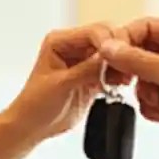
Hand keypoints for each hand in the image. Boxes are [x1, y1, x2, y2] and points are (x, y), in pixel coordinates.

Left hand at [0, 23, 127, 158]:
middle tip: (124, 69)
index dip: (109, 42)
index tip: (117, 57)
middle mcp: (73, 47)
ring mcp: (84, 61)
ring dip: (121, 65)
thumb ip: (87, 69)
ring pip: (112, 54)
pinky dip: (119, 76)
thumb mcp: (62, 84)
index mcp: (59, 41)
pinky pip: (113, 69)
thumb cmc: (35, 104)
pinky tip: (119, 85)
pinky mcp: (92, 76)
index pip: (93, 31)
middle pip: (107, 38)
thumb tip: (109, 56)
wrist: (34, 126)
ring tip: (122, 80)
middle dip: (118, 53)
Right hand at [99, 17, 158, 158]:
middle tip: (125, 79)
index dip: (126, 39)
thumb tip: (110, 48)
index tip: (110, 53)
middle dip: (135, 72)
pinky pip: (145, 94)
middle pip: (139, 53)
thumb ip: (135, 59)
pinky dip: (152, 105)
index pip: (145, 27)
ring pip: (140, 76)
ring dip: (146, 92)